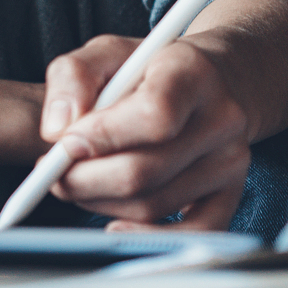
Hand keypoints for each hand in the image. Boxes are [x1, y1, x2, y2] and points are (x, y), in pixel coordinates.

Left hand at [39, 31, 253, 230]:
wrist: (215, 79)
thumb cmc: (152, 68)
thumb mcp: (108, 52)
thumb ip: (74, 76)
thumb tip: (56, 131)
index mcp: (192, 72)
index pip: (154, 115)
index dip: (102, 136)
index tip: (66, 142)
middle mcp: (221, 117)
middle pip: (144, 171)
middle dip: (84, 180)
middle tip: (55, 173)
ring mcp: (231, 159)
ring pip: (152, 204)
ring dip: (100, 202)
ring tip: (80, 182)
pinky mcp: (232, 191)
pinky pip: (191, 232)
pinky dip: (146, 236)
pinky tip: (116, 223)